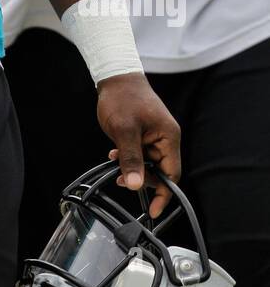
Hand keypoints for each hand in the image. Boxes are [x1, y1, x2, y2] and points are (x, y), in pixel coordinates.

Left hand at [96, 72, 180, 217]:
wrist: (115, 76)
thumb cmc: (123, 97)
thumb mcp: (124, 130)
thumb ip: (131, 159)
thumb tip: (137, 185)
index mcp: (168, 137)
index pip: (172, 174)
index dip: (164, 194)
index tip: (154, 210)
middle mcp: (165, 138)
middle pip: (160, 171)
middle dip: (142, 179)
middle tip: (123, 181)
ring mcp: (154, 136)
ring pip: (147, 163)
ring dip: (132, 168)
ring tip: (115, 164)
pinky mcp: (143, 134)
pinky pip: (139, 154)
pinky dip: (128, 158)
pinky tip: (114, 155)